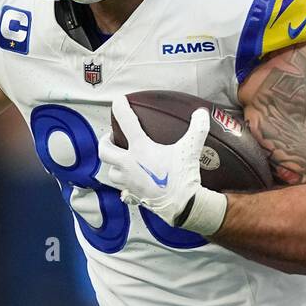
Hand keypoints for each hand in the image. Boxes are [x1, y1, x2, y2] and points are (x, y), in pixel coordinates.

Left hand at [97, 95, 227, 236]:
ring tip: (121, 160)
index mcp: (140, 149)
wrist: (182, 205)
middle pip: (104, 151)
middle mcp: (129, 164)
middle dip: (105, 142)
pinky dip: (124, 185)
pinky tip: (131, 182)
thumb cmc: (183, 176)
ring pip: (111, 172)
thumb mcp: (190, 149)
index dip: (119, 107)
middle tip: (112, 138)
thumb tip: (201, 114)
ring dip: (113, 165)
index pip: (125, 121)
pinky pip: (122, 190)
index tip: (118, 101)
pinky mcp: (133, 195)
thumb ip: (197, 128)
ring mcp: (129, 181)